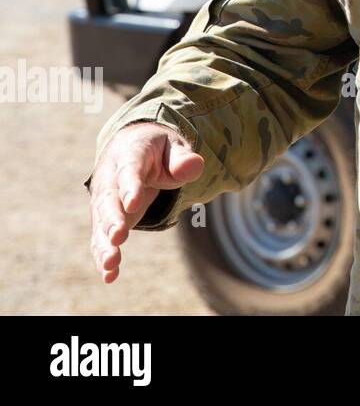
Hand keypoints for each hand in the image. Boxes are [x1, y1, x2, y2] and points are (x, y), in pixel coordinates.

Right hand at [88, 122, 203, 283]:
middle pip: (108, 201)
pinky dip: (104, 256)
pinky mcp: (105, 220)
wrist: (130, 148)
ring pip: (100, 224)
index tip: (134, 204)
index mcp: (128, 155)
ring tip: (111, 264)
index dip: (130, 187)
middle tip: (118, 236)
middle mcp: (109, 180)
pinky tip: (110, 276)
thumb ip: (182, 158)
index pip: (128, 171)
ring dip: (105, 244)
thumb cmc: (157, 149)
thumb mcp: (173, 146)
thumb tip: (195, 166)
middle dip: (112, 220)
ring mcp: (104, 201)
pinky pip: (101, 239)